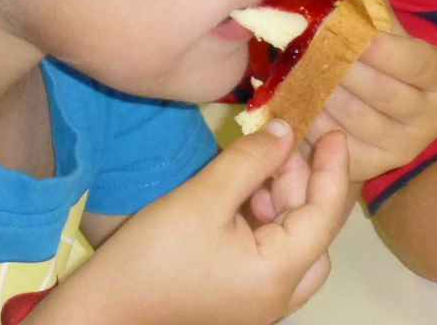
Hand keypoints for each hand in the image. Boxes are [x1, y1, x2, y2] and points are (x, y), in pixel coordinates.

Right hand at [49, 121, 352, 324]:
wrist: (102, 311)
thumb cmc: (152, 257)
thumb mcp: (203, 197)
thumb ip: (251, 161)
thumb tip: (286, 131)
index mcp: (279, 275)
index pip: (326, 215)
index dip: (333, 169)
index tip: (334, 130)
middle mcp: (279, 297)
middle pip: (314, 232)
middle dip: (302, 184)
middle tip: (278, 145)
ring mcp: (260, 306)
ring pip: (295, 246)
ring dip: (284, 203)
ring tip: (256, 170)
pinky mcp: (240, 304)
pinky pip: (272, 259)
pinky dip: (267, 224)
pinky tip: (241, 198)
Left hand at [306, 0, 436, 182]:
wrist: (383, 112)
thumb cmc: (382, 58)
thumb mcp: (387, 28)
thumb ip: (373, 4)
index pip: (414, 62)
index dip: (382, 45)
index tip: (347, 25)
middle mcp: (429, 119)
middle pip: (382, 91)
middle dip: (342, 65)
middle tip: (310, 44)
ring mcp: (401, 149)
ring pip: (356, 118)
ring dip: (322, 91)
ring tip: (298, 68)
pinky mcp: (372, 168)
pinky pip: (336, 143)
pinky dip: (312, 120)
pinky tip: (295, 98)